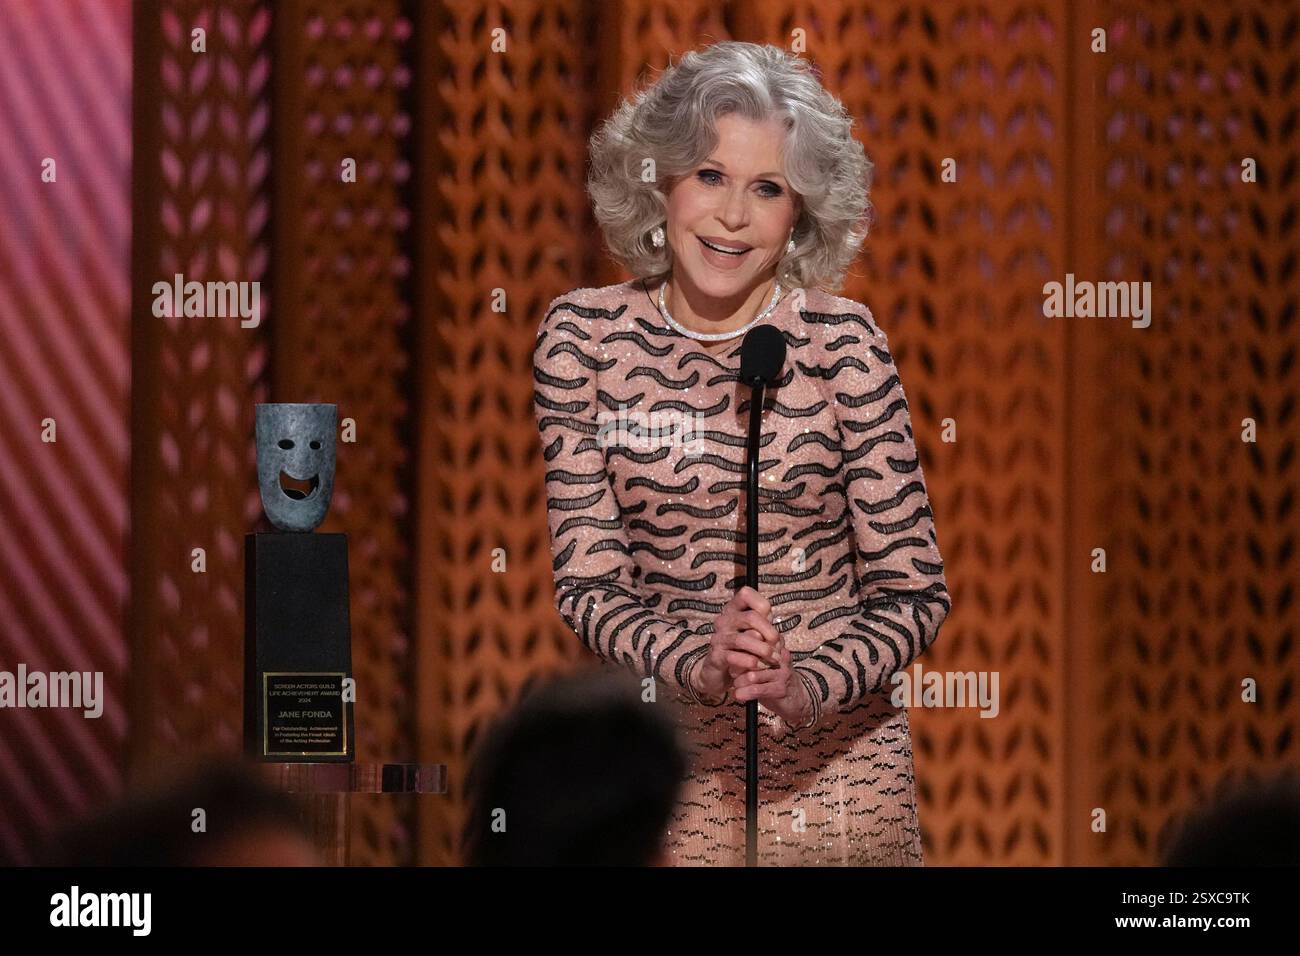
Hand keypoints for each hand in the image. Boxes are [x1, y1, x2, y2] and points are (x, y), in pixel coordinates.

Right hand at [694, 586, 780, 700]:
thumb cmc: (743, 650)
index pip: (745, 594)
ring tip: (774, 659)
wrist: (721, 672)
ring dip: (763, 650)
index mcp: (733, 610)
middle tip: (778, 645)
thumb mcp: (756, 634)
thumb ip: (765, 626)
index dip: (762, 604)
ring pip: (743, 639)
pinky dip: (751, 663)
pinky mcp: (716, 656)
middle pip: (750, 617)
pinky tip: (759, 666)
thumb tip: (774, 628)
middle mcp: (723, 620)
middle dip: (769, 632)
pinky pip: (735, 658)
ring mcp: (718, 638)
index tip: (770, 618)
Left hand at [735, 642, 813, 728]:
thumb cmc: (775, 680)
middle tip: (732, 672)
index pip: (754, 640)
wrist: (798, 699)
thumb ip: (751, 656)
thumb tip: (729, 655)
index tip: (732, 657)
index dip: (739, 650)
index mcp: (776, 646)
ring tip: (736, 685)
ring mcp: (781, 673)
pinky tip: (739, 695)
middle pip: (751, 657)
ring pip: (752, 675)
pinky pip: (756, 689)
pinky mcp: (780, 689)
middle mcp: (779, 657)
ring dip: (739, 681)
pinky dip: (744, 693)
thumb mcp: (765, 664)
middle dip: (737, 666)